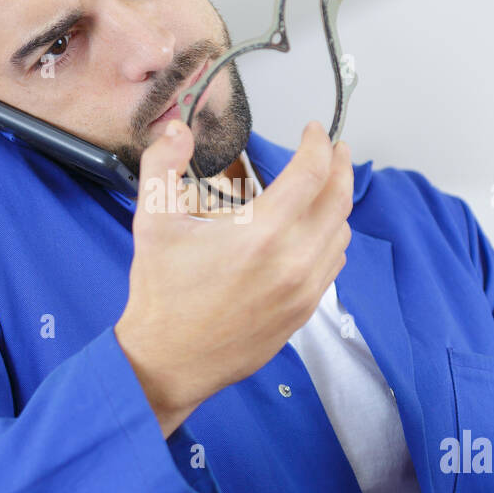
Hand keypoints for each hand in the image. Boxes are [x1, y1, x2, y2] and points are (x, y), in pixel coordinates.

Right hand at [114, 119, 352, 436]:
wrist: (170, 362)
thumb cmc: (161, 294)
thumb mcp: (152, 222)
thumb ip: (162, 166)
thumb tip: (177, 130)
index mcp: (260, 234)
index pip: (311, 174)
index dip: (318, 144)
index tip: (313, 132)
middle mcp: (292, 261)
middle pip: (338, 200)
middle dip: (340, 166)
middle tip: (336, 149)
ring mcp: (303, 290)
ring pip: (341, 234)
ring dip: (336, 204)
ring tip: (324, 188)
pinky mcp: (304, 312)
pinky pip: (333, 265)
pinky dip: (331, 240)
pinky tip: (315, 231)